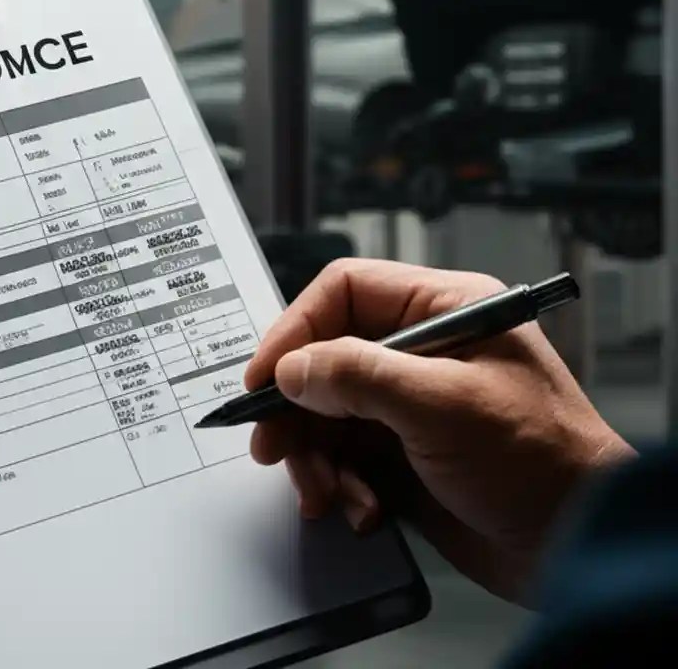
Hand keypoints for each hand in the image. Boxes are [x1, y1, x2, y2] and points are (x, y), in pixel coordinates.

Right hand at [245, 259, 635, 605]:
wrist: (576, 546)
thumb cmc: (542, 461)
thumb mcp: (444, 406)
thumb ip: (358, 376)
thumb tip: (292, 368)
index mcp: (444, 311)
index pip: (345, 292)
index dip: (295, 330)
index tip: (264, 377)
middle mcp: (423, 351)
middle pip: (324, 358)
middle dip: (295, 408)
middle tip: (273, 445)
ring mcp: (410, 405)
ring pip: (324, 414)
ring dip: (315, 457)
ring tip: (324, 492)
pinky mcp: (402, 454)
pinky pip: (342, 458)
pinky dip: (339, 485)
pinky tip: (361, 508)